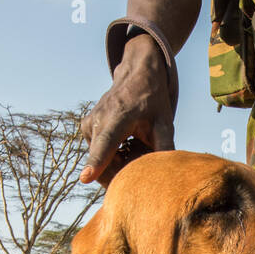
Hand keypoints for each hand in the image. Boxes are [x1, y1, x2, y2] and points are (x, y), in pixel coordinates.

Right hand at [79, 35, 174, 185]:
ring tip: (134, 145)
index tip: (85, 179)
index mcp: (118, 118)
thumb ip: (165, 148)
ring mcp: (88, 124)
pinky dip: (112, 156)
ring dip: (117, 164)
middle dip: (121, 173)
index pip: (105, 145)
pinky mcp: (86, 129)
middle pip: (102, 162)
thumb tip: (169, 175)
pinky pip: (97, 154)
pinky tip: (125, 144)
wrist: (136, 75)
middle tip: (141, 158)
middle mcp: (98, 121)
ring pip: (99, 160)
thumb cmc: (152, 100)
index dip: (96, 164)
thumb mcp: (164, 123)